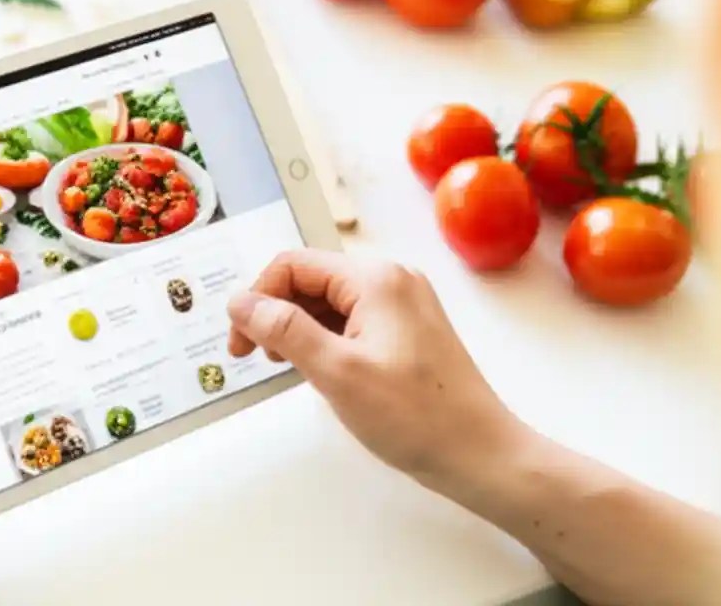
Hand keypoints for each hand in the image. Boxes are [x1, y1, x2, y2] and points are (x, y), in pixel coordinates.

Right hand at [227, 249, 530, 488]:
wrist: (481, 455)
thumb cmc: (417, 417)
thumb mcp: (336, 372)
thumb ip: (283, 330)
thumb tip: (240, 302)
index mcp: (375, 279)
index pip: (293, 265)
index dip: (257, 298)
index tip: (239, 342)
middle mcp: (391, 280)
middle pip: (310, 279)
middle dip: (274, 313)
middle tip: (254, 358)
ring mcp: (403, 305)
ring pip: (328, 302)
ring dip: (296, 328)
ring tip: (286, 367)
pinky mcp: (407, 330)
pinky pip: (350, 320)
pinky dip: (323, 340)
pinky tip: (317, 370)